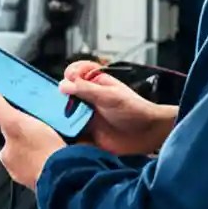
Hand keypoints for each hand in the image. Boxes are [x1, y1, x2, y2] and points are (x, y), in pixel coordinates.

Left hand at [0, 86, 65, 189]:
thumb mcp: (15, 122)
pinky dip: (61, 155)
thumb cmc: (39, 152)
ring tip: (60, 133)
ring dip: (49, 146)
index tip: (29, 118)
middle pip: (26, 145)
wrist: (66, 175)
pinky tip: (69, 147)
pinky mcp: (56, 178)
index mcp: (8, 156)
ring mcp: (38, 175)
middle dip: (36, 136)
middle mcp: (21, 169)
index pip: (9, 136)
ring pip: (42, 155)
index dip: (18, 125)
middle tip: (48, 125)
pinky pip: (57, 162)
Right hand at [57, 60, 177, 155]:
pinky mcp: (87, 134)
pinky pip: (71, 134)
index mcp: (95, 84)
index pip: (76, 73)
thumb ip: (86, 90)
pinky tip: (63, 135)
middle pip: (66, 95)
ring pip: (65, 115)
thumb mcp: (110, 96)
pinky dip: (65, 135)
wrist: (148, 135)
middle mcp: (89, 99)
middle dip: (59, 99)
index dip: (71, 73)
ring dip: (60, 119)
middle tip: (59, 105)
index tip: (69, 78)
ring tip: (58, 122)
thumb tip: (63, 85)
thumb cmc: (135, 110)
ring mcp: (87, 116)